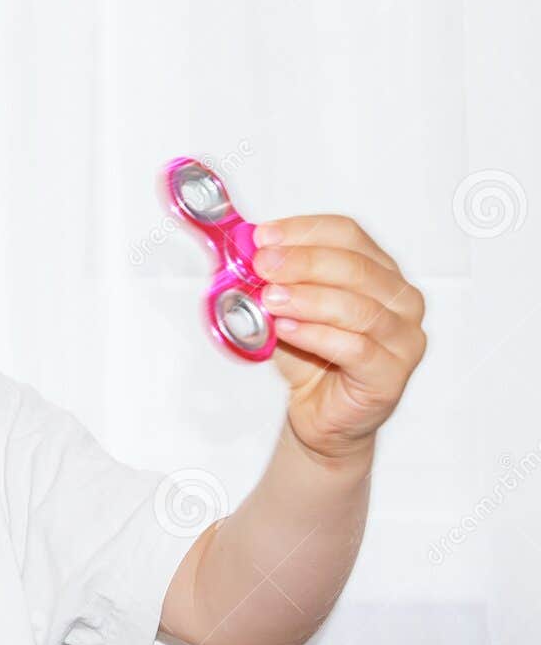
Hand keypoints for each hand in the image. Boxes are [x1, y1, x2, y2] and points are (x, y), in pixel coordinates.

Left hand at [253, 215, 426, 461]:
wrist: (319, 414)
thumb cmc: (309, 357)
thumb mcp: (285, 307)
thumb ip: (270, 279)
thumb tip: (242, 249)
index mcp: (379, 271)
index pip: (347, 234)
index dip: (303, 231)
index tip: (262, 237)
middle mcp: (400, 299)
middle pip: (355, 266)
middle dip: (302, 262)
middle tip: (262, 265)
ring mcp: (403, 337)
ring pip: (358, 307)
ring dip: (308, 298)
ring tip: (269, 299)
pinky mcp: (391, 374)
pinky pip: (355, 348)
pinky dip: (316, 335)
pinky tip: (286, 330)